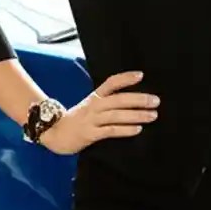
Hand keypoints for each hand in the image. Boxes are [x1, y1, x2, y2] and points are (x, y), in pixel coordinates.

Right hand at [38, 71, 159, 155]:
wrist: (54, 133)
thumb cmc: (78, 120)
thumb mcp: (90, 107)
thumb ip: (107, 103)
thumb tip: (133, 101)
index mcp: (95, 97)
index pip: (111, 83)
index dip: (125, 78)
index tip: (141, 75)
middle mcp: (94, 106)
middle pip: (118, 99)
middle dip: (138, 99)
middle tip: (156, 100)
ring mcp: (91, 119)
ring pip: (117, 115)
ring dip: (136, 115)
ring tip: (153, 115)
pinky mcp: (90, 134)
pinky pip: (110, 131)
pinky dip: (125, 130)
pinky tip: (137, 129)